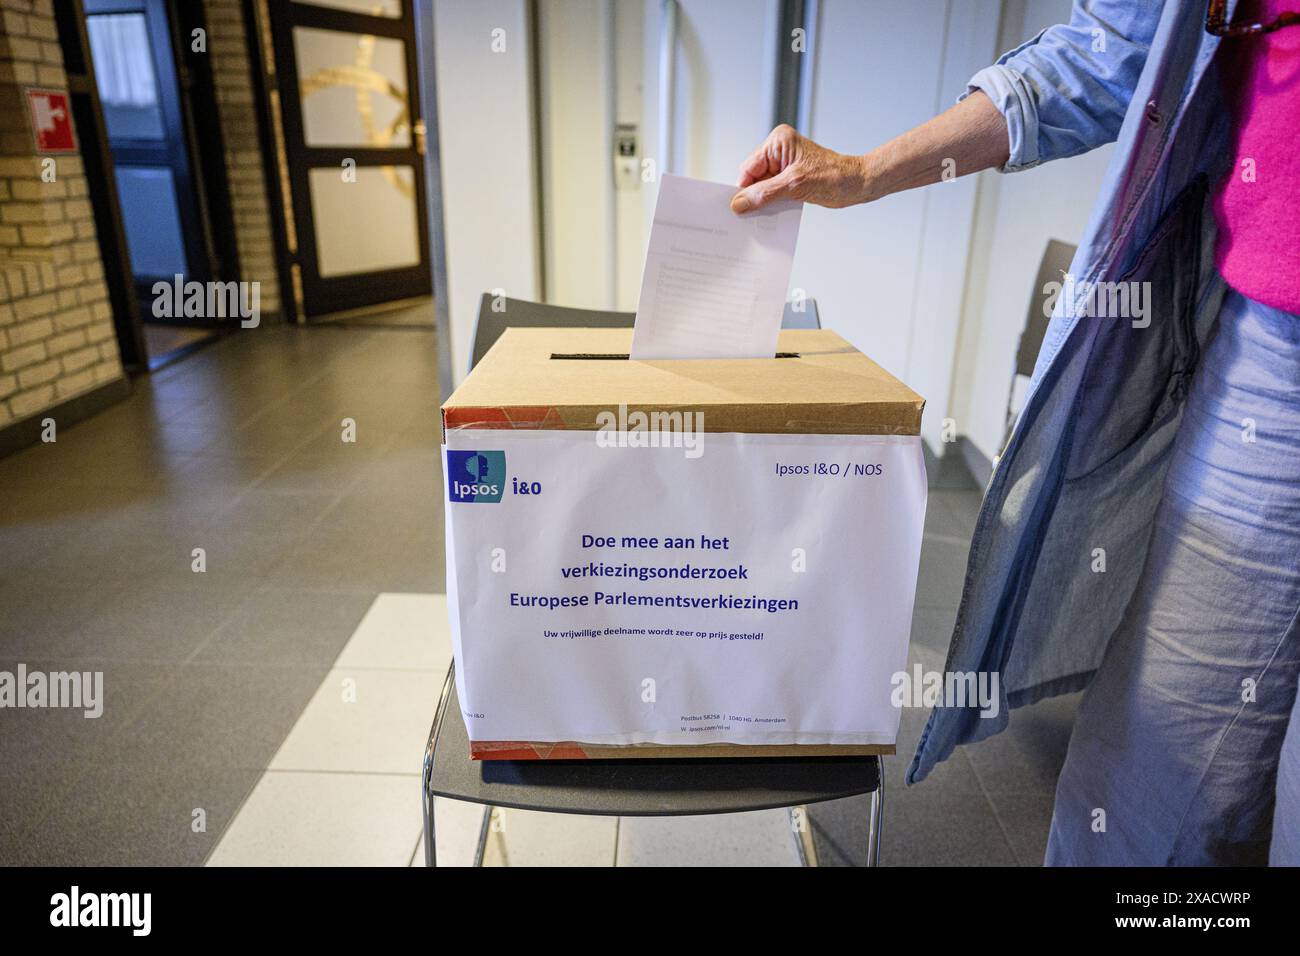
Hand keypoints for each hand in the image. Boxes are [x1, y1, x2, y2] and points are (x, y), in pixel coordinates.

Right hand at [731, 124, 870, 213]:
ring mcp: (784, 164)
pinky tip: (774, 213)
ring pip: (762, 187)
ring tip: (765, 216)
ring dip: (763, 201)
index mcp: (778, 142)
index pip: (749, 167)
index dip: (743, 188)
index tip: (737, 208)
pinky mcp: (790, 177)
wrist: (857, 184)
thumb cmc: (834, 177)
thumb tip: (739, 203)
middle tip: (750, 216)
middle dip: (753, 196)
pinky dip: (772, 203)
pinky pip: (773, 192)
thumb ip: (764, 194)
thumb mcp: (794, 185)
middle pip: (753, 177)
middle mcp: (779, 150)